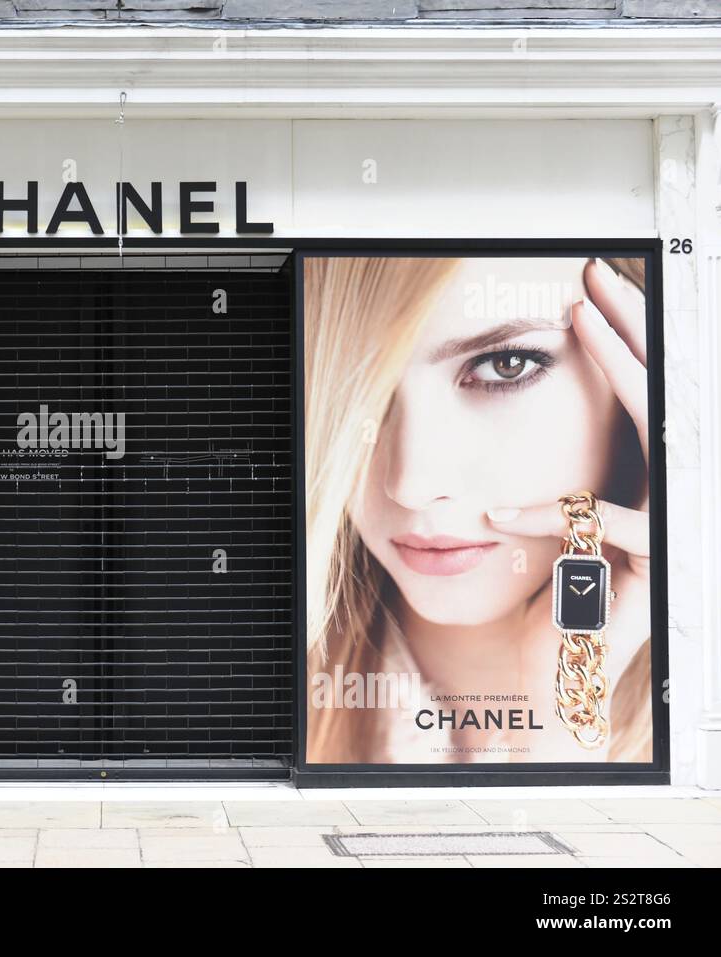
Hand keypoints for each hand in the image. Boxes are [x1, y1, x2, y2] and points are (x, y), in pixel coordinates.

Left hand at [487, 258, 649, 580]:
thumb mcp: (556, 520)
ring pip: (660, 436)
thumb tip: (519, 394)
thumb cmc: (555, 596)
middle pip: (668, 396)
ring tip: (580, 328)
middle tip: (597, 280)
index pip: (652, 395)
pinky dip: (548, 515)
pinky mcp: (652, 574)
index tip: (598, 285)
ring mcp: (673, 532)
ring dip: (623, 372)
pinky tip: (501, 510)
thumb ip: (562, 469)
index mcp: (652, 485)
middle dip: (636, 329)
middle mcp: (675, 499)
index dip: (633, 336)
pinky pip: (605, 527)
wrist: (560, 678)